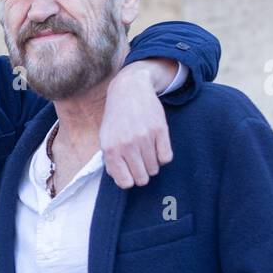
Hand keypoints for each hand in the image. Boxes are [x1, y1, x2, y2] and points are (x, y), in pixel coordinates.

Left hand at [100, 59, 176, 188]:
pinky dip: (162, 156)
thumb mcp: (105, 138)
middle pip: (142, 178)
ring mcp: (145, 137)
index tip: (130, 173)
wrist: (129, 90)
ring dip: (152, 164)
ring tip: (146, 152)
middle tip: (140, 163)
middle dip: (142, 174)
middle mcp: (127, 144)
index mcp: (111, 149)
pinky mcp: (160, 130)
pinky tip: (156, 148)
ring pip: (155, 169)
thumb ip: (111, 161)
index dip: (129, 180)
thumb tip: (122, 181)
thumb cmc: (116, 118)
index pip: (125, 182)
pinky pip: (166, 157)